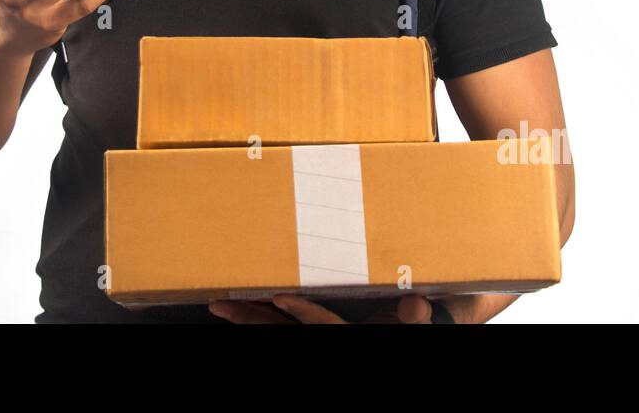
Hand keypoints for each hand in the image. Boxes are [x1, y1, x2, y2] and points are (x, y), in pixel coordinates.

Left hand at [208, 294, 441, 323]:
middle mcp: (333, 341)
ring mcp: (317, 339)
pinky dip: (258, 322)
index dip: (304, 313)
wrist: (405, 331)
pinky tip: (239, 312)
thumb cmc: (411, 324)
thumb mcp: (419, 323)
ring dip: (248, 321)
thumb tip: (416, 304)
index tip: (281, 298)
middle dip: (254, 319)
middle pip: (286, 334)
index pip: (324, 328)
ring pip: (276, 334)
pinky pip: (280, 331)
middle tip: (224, 305)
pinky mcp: (308, 334)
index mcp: (353, 336)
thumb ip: (417, 315)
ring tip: (220, 307)